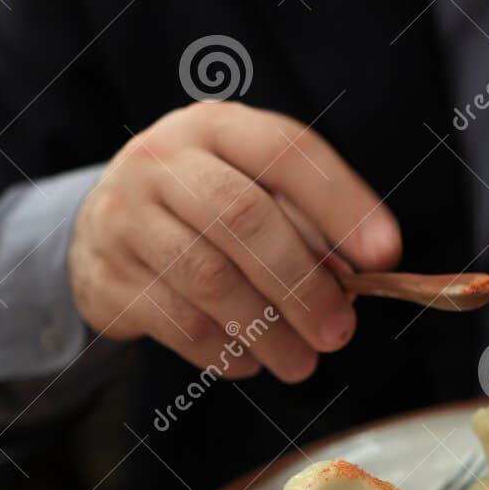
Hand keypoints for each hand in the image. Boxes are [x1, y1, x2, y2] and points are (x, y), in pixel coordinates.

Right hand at [69, 102, 400, 382]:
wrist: (103, 227)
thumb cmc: (203, 208)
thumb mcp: (253, 190)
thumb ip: (306, 223)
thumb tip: (355, 274)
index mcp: (217, 127)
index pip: (287, 151)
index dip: (341, 204)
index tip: (384, 254)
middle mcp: (164, 160)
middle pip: (242, 217)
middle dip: (301, 283)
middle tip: (338, 331)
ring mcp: (126, 216)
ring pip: (207, 277)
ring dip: (266, 330)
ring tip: (302, 363)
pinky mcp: (106, 276)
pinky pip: (176, 322)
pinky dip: (224, 351)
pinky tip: (252, 362)